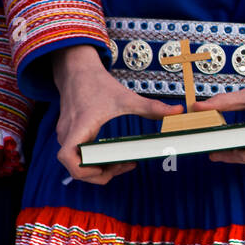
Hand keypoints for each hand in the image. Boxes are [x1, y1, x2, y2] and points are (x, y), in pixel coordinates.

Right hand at [53, 45, 182, 184]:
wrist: (77, 70)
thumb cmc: (97, 83)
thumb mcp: (127, 97)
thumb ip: (152, 107)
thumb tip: (178, 111)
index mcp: (80, 126)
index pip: (66, 157)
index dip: (84, 170)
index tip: (108, 167)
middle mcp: (68, 133)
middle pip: (75, 168)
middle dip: (99, 173)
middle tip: (124, 166)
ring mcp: (66, 135)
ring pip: (76, 163)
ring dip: (97, 168)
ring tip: (121, 163)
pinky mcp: (69, 134)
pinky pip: (78, 155)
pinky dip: (93, 160)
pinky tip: (112, 156)